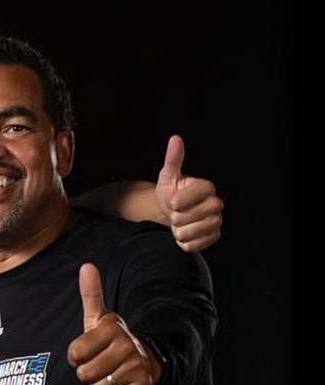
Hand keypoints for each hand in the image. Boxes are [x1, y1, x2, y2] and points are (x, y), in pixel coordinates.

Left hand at [66, 264, 160, 384]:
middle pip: (84, 374)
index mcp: (111, 328)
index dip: (76, 357)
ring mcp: (136, 367)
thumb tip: (86, 266)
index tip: (89, 351)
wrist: (146, 359)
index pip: (74, 354)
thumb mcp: (99, 318)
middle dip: (87, 373)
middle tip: (101, 364)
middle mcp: (126, 346)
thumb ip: (91, 294)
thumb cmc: (112, 340)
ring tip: (110, 374)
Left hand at [155, 135, 221, 252]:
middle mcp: (216, 203)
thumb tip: (175, 139)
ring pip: (190, 233)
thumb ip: (173, 159)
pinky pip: (193, 246)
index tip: (172, 201)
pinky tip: (184, 234)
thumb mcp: (168, 175)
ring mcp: (216, 221)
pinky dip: (183, 242)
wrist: (173, 212)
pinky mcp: (213, 236)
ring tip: (179, 223)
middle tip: (175, 213)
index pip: (193, 196)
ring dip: (177, 231)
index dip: (177, 201)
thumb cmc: (171, 191)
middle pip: (191, 216)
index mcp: (207, 187)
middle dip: (176, 217)